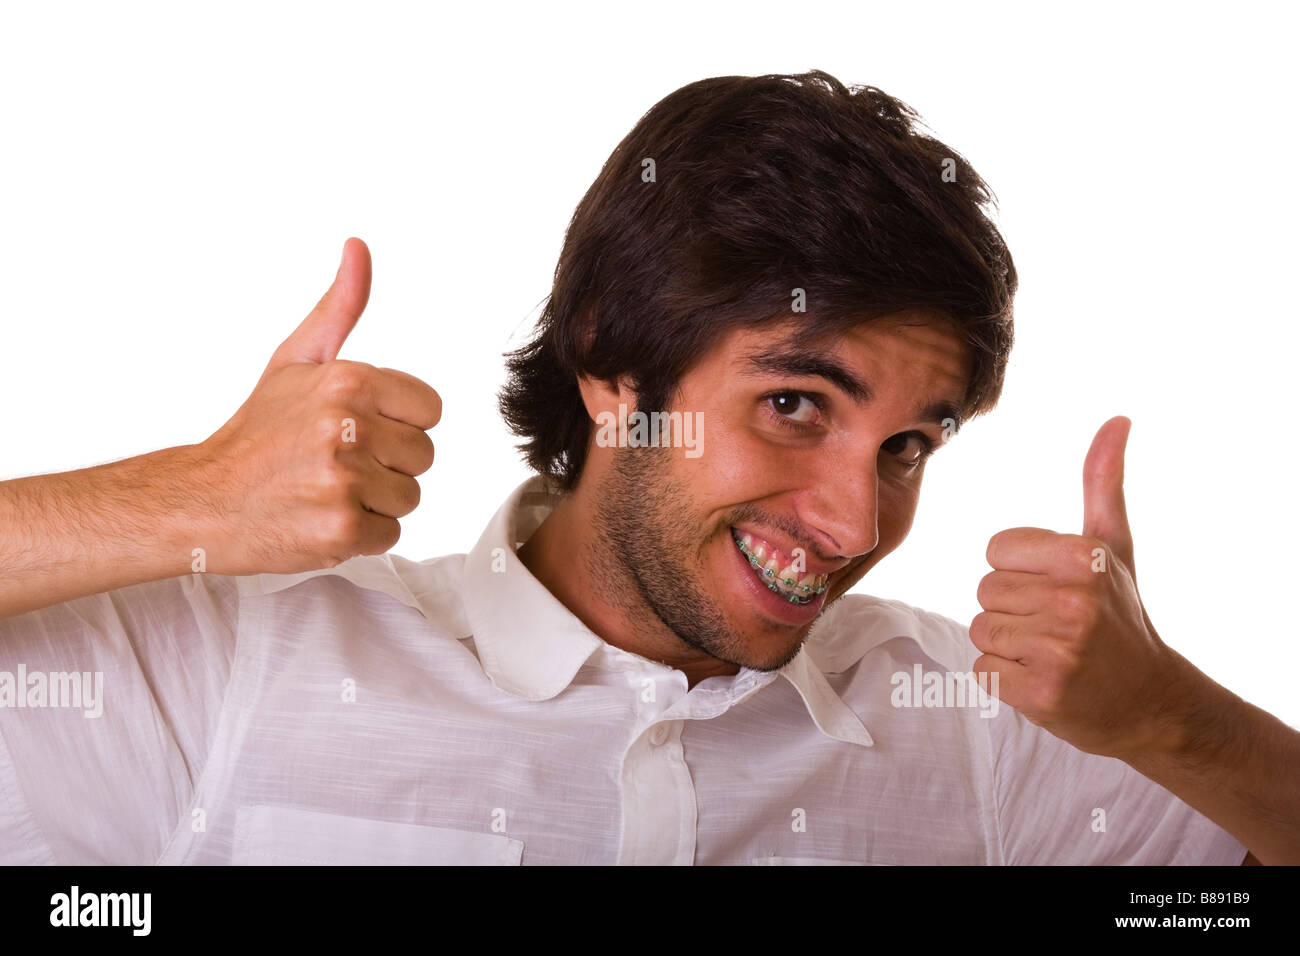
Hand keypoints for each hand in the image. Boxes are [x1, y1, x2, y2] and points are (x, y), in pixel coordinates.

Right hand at [191, 237, 441, 574]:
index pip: (429, 410)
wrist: (202, 499)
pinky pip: (390, 534)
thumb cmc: (257, 431)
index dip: (397, 422)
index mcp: (348, 381)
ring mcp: (344, 481)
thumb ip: (339, 308)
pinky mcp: (341, 529)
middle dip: (387, 463)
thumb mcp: (296, 360)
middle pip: (423, 456)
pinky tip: (322, 517)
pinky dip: (361, 534)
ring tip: (326, 489)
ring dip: (375, 500)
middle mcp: (348, 427)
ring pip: (409, 497)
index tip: (359, 428)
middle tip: (336, 463)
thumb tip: (358, 248)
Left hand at [969, 416, 1187, 758]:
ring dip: (1007, 645)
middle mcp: (1073, 601)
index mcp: (1084, 558)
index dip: (1019, 570)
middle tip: (1057, 625)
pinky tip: (1044, 679)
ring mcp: (1057, 650)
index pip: (995, 550)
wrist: (1151, 702)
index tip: (1056, 587)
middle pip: (985, 590)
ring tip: (1050, 651)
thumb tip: (1117, 419)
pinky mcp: (1039, 693)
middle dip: (1014, 608)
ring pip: (981, 630)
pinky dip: (1005, 680)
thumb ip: (1103, 481)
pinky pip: (982, 672)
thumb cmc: (1121, 615)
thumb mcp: (1114, 545)